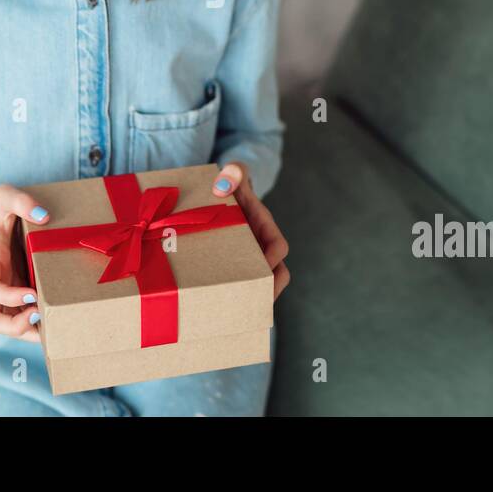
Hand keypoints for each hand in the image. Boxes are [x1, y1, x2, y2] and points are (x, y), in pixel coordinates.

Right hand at [0, 184, 50, 342]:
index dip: (8, 296)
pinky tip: (56, 320)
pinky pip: (20, 319)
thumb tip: (43, 215)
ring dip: (27, 333)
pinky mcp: (16, 294)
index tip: (33, 293)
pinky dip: (35, 326)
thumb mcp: (5, 194)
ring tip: (53, 326)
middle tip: (40, 315)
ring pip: (4, 326)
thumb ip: (20, 200)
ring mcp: (4, 292)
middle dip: (13, 326)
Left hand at [213, 161, 289, 301]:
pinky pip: (238, 283)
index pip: (278, 246)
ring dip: (251, 299)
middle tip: (253, 307)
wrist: (223, 189)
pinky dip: (233, 297)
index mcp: (263, 225)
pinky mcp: (232, 263)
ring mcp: (247, 256)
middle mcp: (259, 244)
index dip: (273, 260)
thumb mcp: (233, 173)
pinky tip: (214, 313)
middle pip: (275, 274)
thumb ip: (234, 173)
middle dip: (268, 291)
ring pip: (258, 283)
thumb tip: (223, 184)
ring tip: (236, 318)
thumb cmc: (231, 180)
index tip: (264, 272)